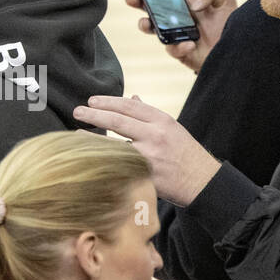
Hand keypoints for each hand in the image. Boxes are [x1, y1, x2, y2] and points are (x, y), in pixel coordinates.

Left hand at [73, 95, 220, 205]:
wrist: (203, 181)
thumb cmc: (185, 153)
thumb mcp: (171, 128)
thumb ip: (149, 114)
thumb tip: (132, 98)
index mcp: (162, 120)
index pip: (129, 106)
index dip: (108, 102)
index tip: (91, 101)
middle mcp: (155, 135)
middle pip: (118, 121)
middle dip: (95, 115)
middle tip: (77, 111)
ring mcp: (151, 157)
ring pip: (115, 145)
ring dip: (93, 139)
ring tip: (76, 134)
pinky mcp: (146, 176)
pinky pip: (121, 168)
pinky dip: (105, 162)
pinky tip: (91, 160)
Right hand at [125, 0, 236, 73]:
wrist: (238, 50)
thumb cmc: (231, 23)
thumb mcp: (225, 0)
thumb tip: (193, 5)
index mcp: (187, 2)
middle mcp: (179, 18)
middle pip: (153, 9)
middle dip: (139, 2)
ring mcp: (178, 35)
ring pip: (155, 30)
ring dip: (147, 25)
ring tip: (146, 23)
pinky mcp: (182, 53)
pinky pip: (173, 50)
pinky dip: (178, 47)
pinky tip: (189, 44)